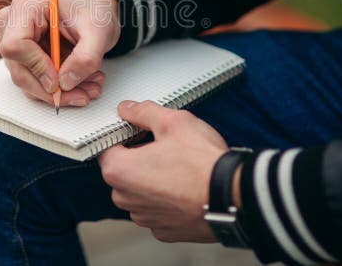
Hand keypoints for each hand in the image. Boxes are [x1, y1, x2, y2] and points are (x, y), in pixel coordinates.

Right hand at [0, 0, 119, 106]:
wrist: (93, 12)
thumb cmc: (92, 11)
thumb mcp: (98, 31)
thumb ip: (85, 57)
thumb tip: (66, 83)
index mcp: (25, 7)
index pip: (15, 45)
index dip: (37, 67)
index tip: (61, 80)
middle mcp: (12, 25)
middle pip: (19, 69)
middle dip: (51, 89)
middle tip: (82, 93)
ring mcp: (15, 43)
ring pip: (27, 81)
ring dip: (58, 92)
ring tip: (89, 87)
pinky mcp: (23, 58)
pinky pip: (34, 82)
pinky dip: (57, 89)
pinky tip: (80, 85)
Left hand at [98, 100, 227, 242]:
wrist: (233, 198)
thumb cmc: (203, 163)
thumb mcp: (173, 121)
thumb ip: (144, 112)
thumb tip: (128, 109)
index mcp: (120, 170)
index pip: (108, 147)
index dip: (126, 136)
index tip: (141, 132)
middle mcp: (126, 199)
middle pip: (124, 171)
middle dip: (140, 158)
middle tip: (166, 148)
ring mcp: (144, 218)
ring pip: (140, 192)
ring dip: (153, 180)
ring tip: (179, 168)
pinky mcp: (163, 231)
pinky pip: (157, 209)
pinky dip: (167, 200)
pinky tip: (184, 188)